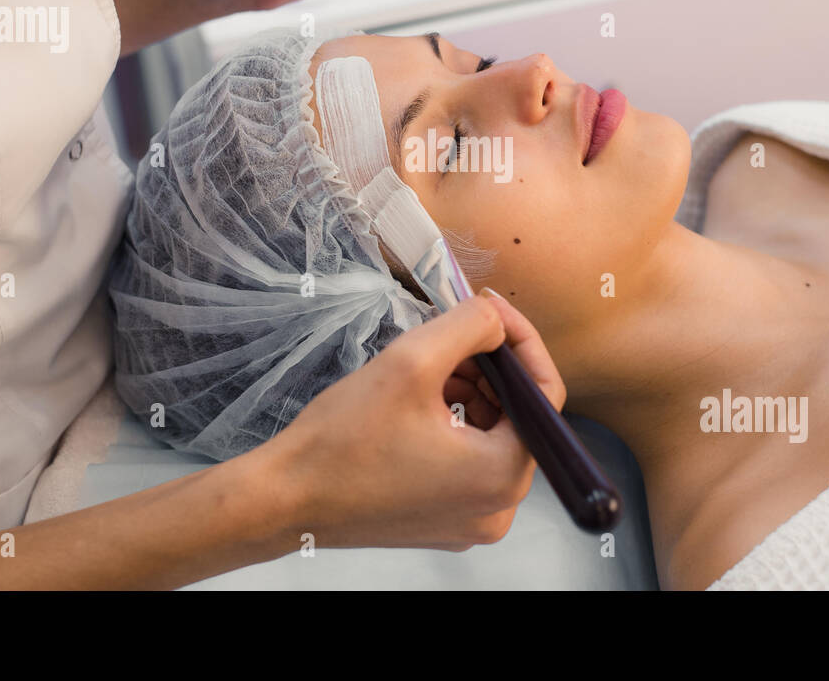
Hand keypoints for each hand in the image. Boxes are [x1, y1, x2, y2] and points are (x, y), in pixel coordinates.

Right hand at [263, 291, 564, 551]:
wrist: (284, 499)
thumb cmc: (341, 441)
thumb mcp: (412, 362)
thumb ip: (471, 326)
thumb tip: (497, 317)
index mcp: (503, 476)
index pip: (543, 393)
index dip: (519, 341)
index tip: (490, 308)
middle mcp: (500, 509)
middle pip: (518, 415)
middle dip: (488, 367)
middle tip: (449, 335)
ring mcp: (473, 519)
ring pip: (493, 434)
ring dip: (469, 392)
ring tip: (426, 371)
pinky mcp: (446, 520)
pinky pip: (470, 460)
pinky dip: (454, 424)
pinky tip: (417, 403)